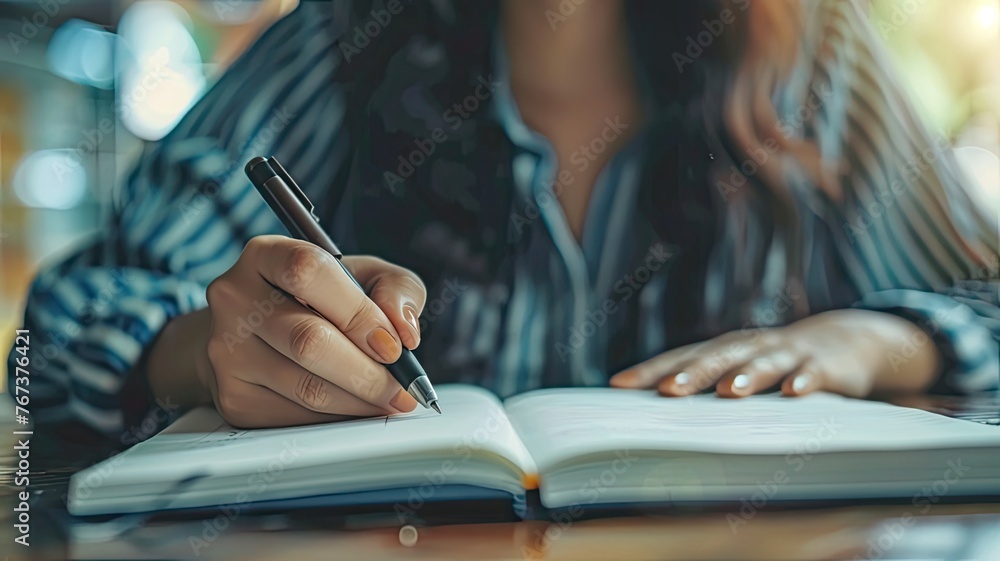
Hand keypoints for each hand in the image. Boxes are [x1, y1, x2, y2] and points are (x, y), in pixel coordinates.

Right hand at [145, 235, 425, 427]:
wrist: (256, 333)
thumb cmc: (320, 300)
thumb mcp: (365, 276)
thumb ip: (396, 288)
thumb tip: (404, 329)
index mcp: (266, 256)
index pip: (308, 273)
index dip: (358, 312)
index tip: (394, 345)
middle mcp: (235, 299)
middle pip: (307, 340)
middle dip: (368, 372)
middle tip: (404, 388)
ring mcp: (227, 351)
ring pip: (305, 387)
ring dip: (360, 401)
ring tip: (390, 400)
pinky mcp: (233, 397)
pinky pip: (296, 417)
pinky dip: (338, 418)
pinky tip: (358, 408)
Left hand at [609, 310, 940, 397]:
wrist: (849, 343)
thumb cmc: (780, 363)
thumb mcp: (742, 372)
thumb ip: (708, 388)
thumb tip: (657, 416)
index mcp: (723, 350)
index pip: (680, 359)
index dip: (650, 371)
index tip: (619, 385)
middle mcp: (749, 347)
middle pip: (716, 359)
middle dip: (692, 375)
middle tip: (667, 392)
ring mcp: (786, 354)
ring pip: (763, 364)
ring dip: (746, 376)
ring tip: (728, 392)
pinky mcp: (823, 365)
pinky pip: (812, 373)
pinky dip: (804, 381)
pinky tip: (795, 393)